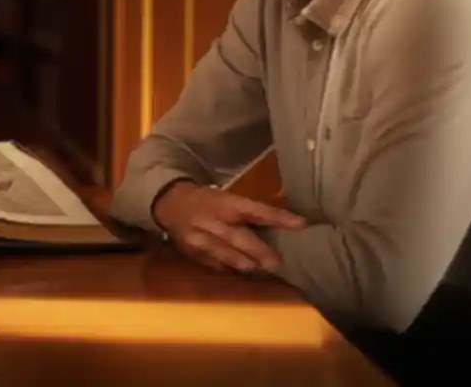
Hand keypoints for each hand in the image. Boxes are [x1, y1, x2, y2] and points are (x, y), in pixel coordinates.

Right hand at [152, 181, 304, 273]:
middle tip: (277, 264)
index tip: (301, 224)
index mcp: (224, 202)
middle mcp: (212, 220)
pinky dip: (228, 268)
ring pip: (226, 254)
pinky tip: (239, 272)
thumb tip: (279, 227)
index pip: (255, 210)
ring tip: (259, 270)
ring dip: (245, 263)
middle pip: (240, 238)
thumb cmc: (205, 199)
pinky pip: (214, 263)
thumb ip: (246, 213)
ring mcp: (199, 238)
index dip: (278, 217)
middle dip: (260, 252)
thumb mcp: (225, 198)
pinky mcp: (192, 252)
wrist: (168, 203)